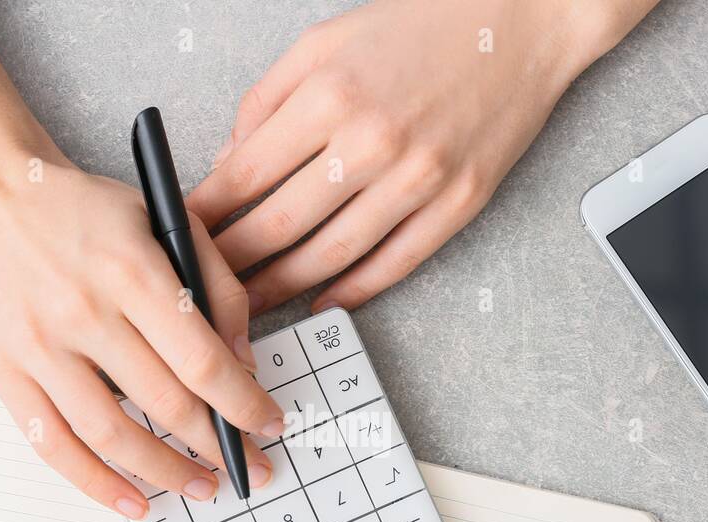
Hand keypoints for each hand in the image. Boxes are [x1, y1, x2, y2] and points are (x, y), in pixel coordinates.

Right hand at [0, 161, 285, 518]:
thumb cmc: (86, 211)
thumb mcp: (167, 220)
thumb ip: (216, 285)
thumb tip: (243, 363)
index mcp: (130, 271)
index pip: (202, 361)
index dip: (244, 404)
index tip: (270, 424)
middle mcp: (82, 312)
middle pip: (166, 404)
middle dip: (219, 446)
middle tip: (252, 466)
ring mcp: (39, 348)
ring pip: (112, 435)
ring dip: (167, 473)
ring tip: (203, 488)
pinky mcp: (6, 371)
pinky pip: (52, 445)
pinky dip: (95, 484)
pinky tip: (135, 502)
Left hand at [189, 0, 642, 314]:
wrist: (522, 22)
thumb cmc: (424, 25)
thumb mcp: (326, 41)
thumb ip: (269, 101)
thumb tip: (230, 163)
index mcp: (329, 94)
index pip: (245, 176)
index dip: (205, 216)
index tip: (184, 238)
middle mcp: (371, 141)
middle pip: (278, 226)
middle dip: (232, 265)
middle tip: (207, 288)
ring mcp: (418, 179)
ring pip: (330, 256)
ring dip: (281, 289)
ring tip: (251, 307)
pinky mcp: (457, 204)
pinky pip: (393, 264)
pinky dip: (353, 290)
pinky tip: (322, 302)